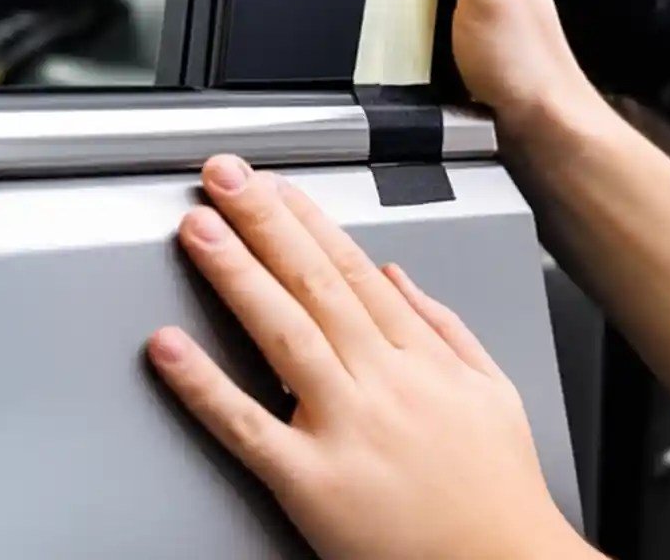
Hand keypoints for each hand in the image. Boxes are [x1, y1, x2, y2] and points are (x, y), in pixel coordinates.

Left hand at [147, 156, 592, 559]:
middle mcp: (382, 383)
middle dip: (265, 222)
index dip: (309, 222)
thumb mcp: (492, 391)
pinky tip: (171, 348)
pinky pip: (249, 427)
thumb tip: (400, 278)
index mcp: (422, 360)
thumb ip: (446, 328)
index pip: (355, 270)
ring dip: (237, 273)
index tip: (278, 187)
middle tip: (225, 178)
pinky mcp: (311, 482)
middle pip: (314, 284)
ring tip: (200, 229)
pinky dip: (205, 385)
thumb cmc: (498, 491)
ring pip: (283, 333)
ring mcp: (346, 429)